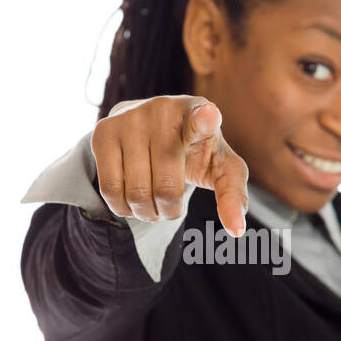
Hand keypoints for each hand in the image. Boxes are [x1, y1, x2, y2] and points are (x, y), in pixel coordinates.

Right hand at [90, 95, 248, 235]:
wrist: (150, 126)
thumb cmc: (193, 151)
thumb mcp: (219, 167)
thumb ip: (232, 195)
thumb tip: (236, 230)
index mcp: (198, 113)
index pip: (202, 119)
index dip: (206, 120)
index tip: (210, 115)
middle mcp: (163, 109)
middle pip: (167, 188)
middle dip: (170, 210)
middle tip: (171, 207)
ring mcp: (130, 119)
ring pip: (137, 193)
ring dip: (146, 213)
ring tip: (153, 203)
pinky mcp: (104, 132)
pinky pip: (110, 189)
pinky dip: (123, 208)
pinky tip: (132, 201)